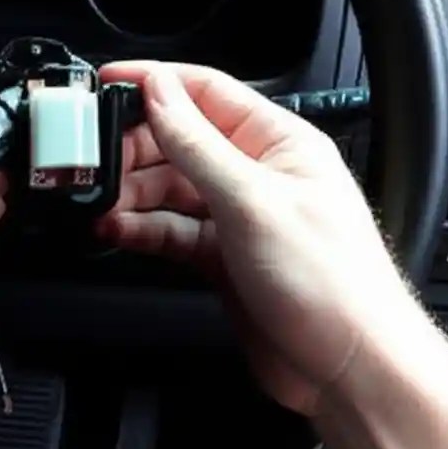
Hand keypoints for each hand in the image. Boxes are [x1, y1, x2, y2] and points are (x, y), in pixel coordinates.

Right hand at [97, 62, 408, 415]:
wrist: (348, 368)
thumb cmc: (332, 283)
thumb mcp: (253, 201)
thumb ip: (198, 146)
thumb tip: (159, 91)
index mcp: (279, 142)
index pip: (207, 92)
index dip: (156, 82)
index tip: (109, 81)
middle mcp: (259, 174)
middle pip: (181, 140)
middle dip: (136, 147)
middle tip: (99, 160)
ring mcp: (240, 217)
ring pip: (171, 188)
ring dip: (133, 193)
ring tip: (104, 201)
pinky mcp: (224, 258)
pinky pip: (173, 231)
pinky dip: (144, 229)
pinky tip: (118, 230)